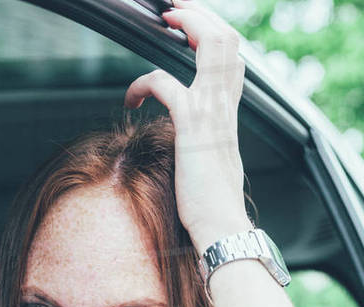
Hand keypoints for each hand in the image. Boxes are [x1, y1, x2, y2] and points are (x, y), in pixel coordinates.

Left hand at [124, 0, 252, 252]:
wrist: (222, 229)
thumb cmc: (213, 207)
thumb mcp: (214, 167)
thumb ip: (207, 145)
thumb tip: (197, 148)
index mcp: (229, 115)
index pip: (233, 60)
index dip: (213, 35)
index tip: (186, 30)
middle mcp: (224, 107)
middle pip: (228, 41)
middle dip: (201, 17)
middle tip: (173, 12)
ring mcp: (211, 113)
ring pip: (211, 46)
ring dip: (186, 26)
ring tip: (163, 24)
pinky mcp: (192, 126)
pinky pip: (166, 82)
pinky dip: (143, 82)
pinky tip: (131, 98)